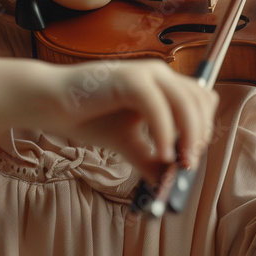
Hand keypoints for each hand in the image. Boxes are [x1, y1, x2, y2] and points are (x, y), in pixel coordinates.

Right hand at [26, 58, 218, 181]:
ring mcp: (146, 73)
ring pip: (186, 102)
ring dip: (189, 135)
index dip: (204, 127)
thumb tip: (169, 183)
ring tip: (178, 163)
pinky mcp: (130, 79)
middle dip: (200, 135)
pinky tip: (161, 155)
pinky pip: (158, 107)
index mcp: (162, 83)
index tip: (192, 155)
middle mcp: (159, 73)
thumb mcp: (127, 143)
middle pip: (201, 100)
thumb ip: (150, 159)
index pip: (202, 99)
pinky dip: (165, 134)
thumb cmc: (88, 117)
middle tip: (188, 164)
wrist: (52, 104)